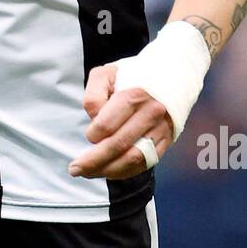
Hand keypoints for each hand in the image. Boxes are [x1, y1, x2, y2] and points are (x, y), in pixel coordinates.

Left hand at [69, 63, 173, 179]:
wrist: (171, 76)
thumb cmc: (132, 76)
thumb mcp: (106, 74)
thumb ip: (94, 95)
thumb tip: (94, 120)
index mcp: (134, 94)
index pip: (108, 124)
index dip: (93, 135)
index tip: (89, 135)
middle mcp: (150, 113)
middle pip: (119, 145)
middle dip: (94, 161)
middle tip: (75, 169)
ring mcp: (160, 129)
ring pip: (133, 159)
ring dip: (108, 170)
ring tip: (89, 173)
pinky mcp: (166, 141)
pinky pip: (145, 163)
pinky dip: (125, 172)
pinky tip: (109, 172)